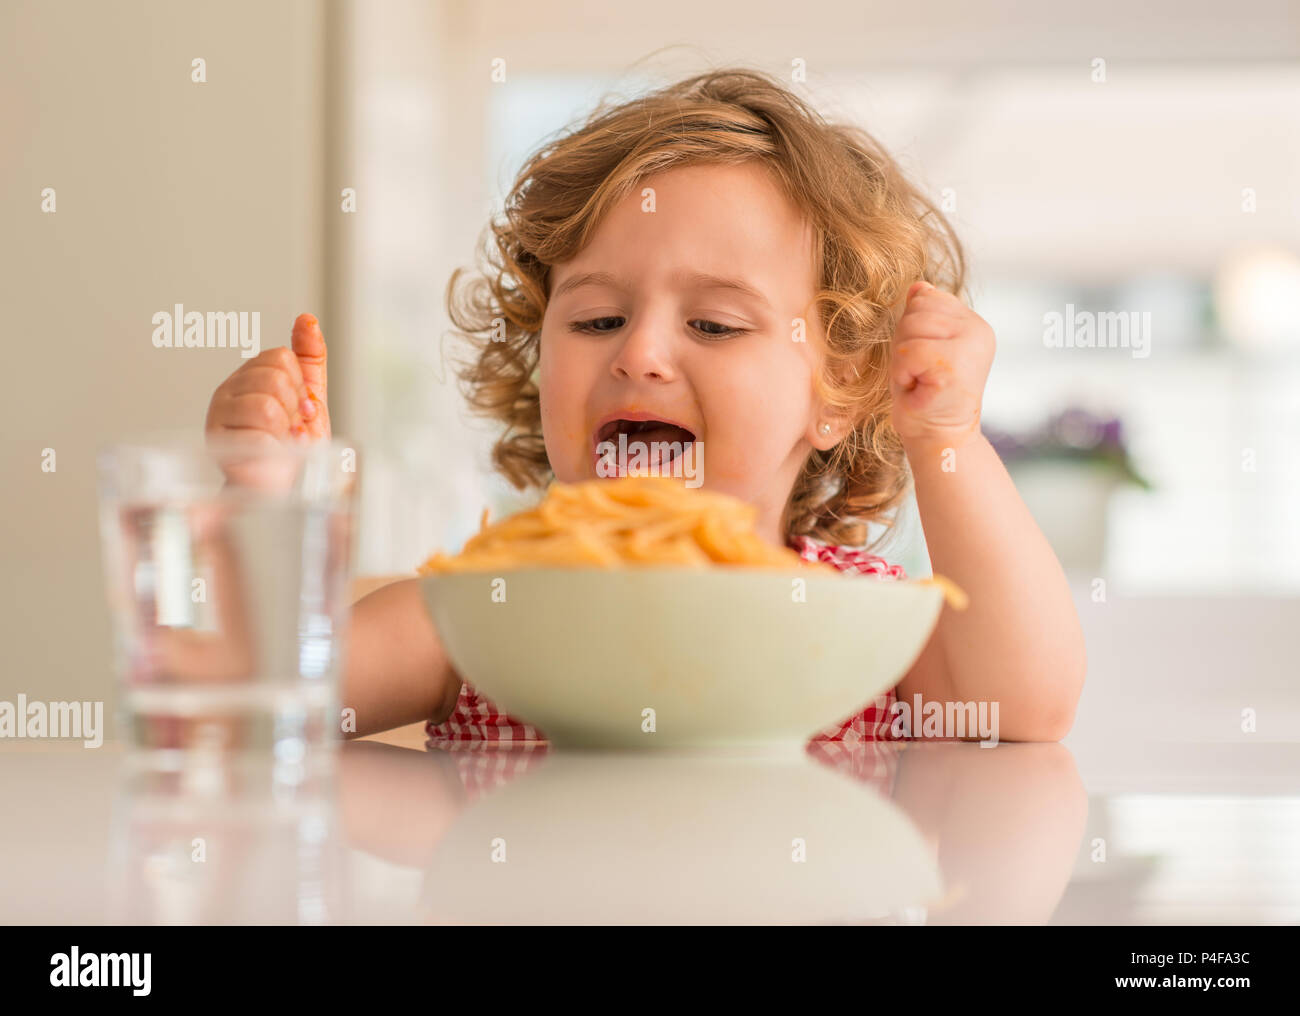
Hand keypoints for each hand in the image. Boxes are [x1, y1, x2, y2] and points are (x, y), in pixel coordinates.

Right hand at [205, 313, 330, 485]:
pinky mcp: (218, 445)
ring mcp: (219, 416)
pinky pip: (259, 436)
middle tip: (291, 427)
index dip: (300, 387)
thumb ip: (309, 358)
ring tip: (281, 440)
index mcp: (250, 376)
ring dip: (285, 429)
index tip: (301, 409)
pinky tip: (271, 456)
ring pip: (266, 405)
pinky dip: (276, 450)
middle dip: (294, 408)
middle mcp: (229, 391)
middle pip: (273, 377)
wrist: (287, 485)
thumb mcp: (310, 396)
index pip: (281, 357)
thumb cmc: (295, 445)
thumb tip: (307, 320)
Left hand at [889, 281, 993, 451]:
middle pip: (917, 309)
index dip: (911, 329)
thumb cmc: (923, 396)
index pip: (926, 298)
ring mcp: (971, 344)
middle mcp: (978, 329)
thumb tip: (918, 285)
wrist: (936, 438)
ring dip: (903, 359)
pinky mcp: (957, 363)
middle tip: (918, 373)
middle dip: (905, 342)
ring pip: (911, 327)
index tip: (922, 361)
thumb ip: (921, 316)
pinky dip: (903, 372)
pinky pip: (910, 351)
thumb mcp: (918, 347)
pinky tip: (918, 387)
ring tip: (919, 380)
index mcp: (972, 323)